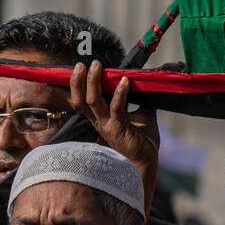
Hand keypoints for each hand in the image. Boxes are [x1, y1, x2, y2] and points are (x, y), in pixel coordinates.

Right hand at [69, 62, 159, 214]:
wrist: (148, 160)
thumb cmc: (142, 138)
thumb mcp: (141, 113)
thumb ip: (140, 98)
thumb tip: (146, 81)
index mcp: (100, 117)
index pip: (81, 100)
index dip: (76, 85)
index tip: (78, 67)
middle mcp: (99, 121)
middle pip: (80, 101)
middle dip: (78, 82)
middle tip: (82, 64)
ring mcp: (108, 126)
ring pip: (93, 103)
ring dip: (94, 83)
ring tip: (96, 66)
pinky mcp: (120, 130)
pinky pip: (117, 110)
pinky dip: (121, 94)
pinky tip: (125, 81)